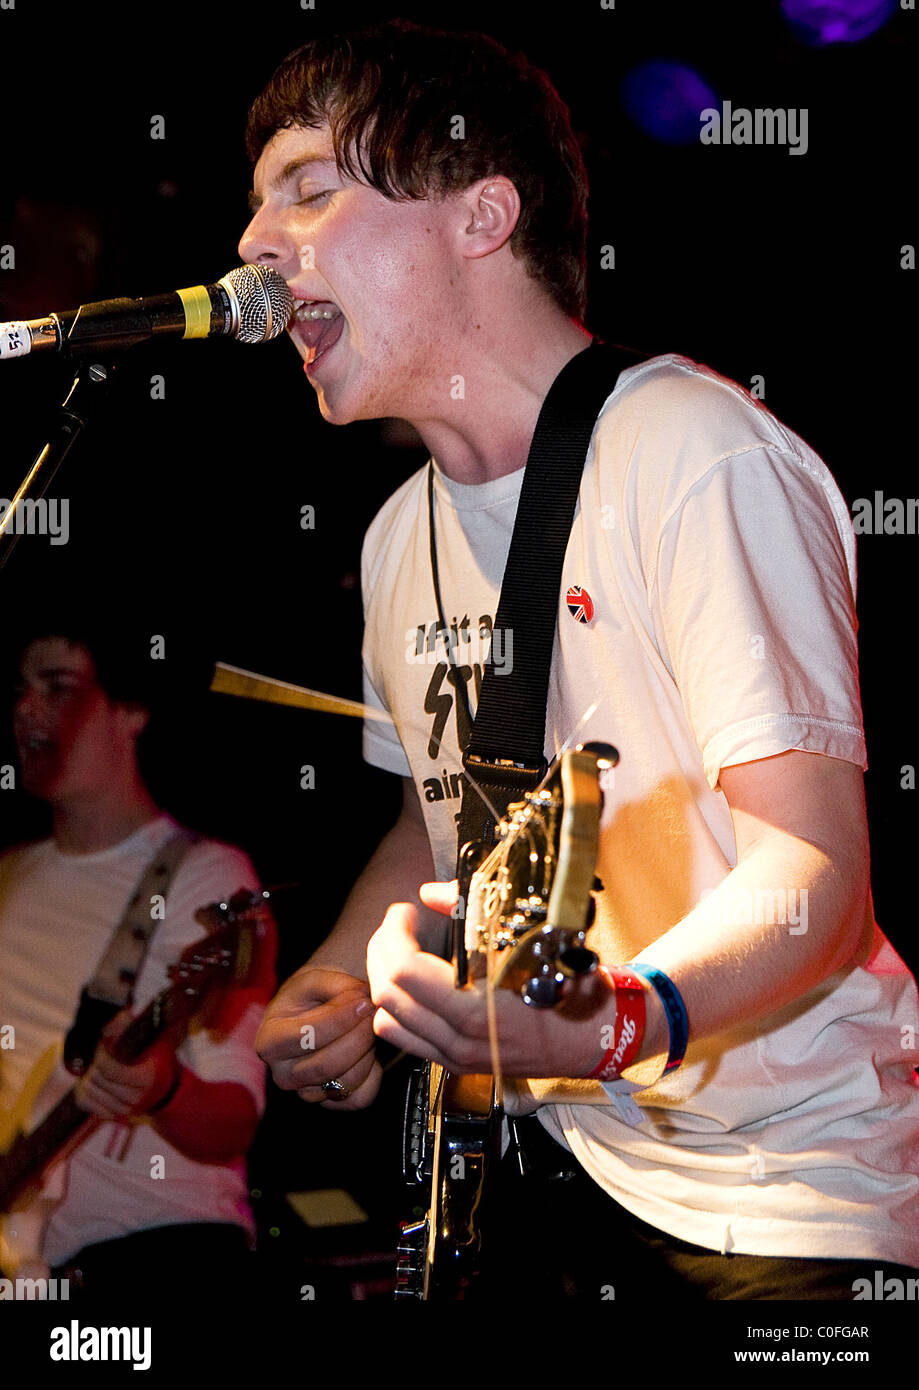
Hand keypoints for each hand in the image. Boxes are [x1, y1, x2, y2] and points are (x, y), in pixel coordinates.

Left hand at [75, 1011, 178, 1119]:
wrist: (166, 1087)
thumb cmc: (158, 1058)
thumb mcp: (154, 1038)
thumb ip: (133, 1025)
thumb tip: (116, 1019)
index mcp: (146, 1079)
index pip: (108, 1068)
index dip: (101, 1051)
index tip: (105, 1042)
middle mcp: (135, 1098)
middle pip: (96, 1078)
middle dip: (96, 1061)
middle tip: (103, 1052)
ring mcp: (124, 1110)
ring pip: (88, 1090)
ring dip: (89, 1075)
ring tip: (99, 1066)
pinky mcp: (113, 1116)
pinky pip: (85, 1102)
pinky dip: (84, 1090)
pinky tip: (94, 1081)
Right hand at [255, 967, 379, 1109]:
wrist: (316, 1012)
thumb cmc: (313, 995)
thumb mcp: (315, 978)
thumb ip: (334, 984)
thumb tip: (359, 1000)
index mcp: (269, 1041)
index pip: (307, 1037)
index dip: (340, 1019)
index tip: (364, 1001)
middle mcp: (282, 1074)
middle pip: (327, 1064)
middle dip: (359, 1035)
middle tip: (373, 1011)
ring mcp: (305, 1093)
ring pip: (347, 1082)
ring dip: (367, 1050)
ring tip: (369, 1026)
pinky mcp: (331, 1103)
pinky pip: (360, 1097)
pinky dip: (373, 1074)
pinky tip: (368, 1052)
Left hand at [367, 883, 616, 1078]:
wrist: (594, 1037)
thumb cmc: (572, 989)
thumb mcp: (533, 942)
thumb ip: (476, 913)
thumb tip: (432, 893)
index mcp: (479, 1011)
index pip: (406, 973)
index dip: (395, 934)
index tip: (405, 911)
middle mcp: (461, 1040)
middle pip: (388, 993)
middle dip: (382, 948)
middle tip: (399, 923)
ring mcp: (455, 1056)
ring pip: (388, 1017)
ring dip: (383, 976)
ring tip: (399, 948)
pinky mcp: (454, 1062)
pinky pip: (402, 1036)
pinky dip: (394, 1005)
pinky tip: (410, 982)